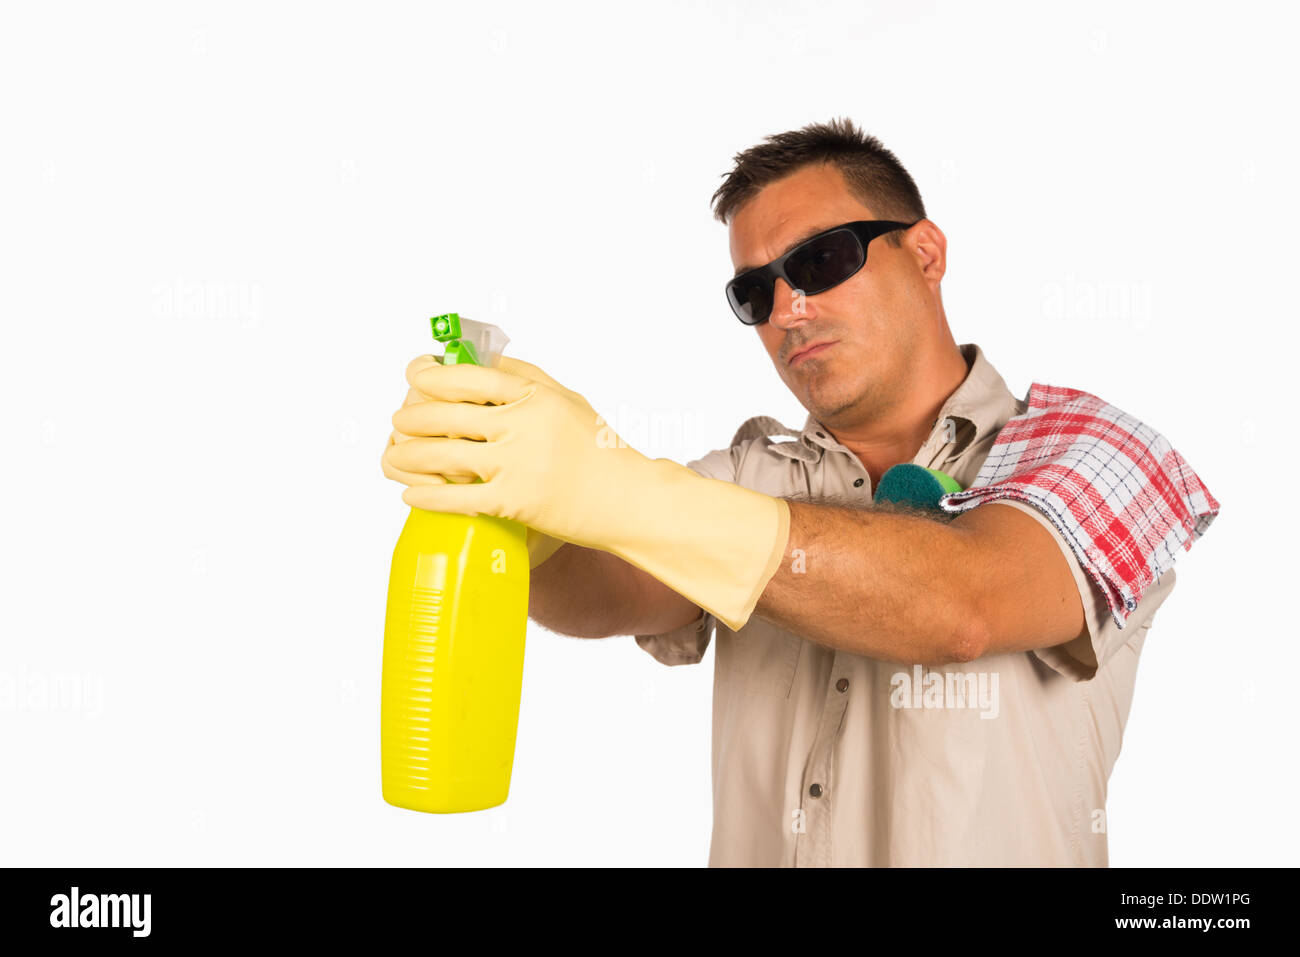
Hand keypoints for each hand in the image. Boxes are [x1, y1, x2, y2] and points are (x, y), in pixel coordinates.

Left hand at [380, 353, 789, 631]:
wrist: (628, 499)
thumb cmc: (600, 450)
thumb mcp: (568, 400)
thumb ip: (528, 378)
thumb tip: (484, 359)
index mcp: (536, 395)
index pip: (470, 375)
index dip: (432, 373)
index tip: (415, 373)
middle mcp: (523, 425)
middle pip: (446, 412)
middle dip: (412, 415)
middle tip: (400, 418)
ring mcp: (517, 464)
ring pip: (442, 453)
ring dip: (408, 454)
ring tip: (395, 455)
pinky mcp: (514, 502)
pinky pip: (455, 496)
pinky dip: (426, 494)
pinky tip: (411, 493)